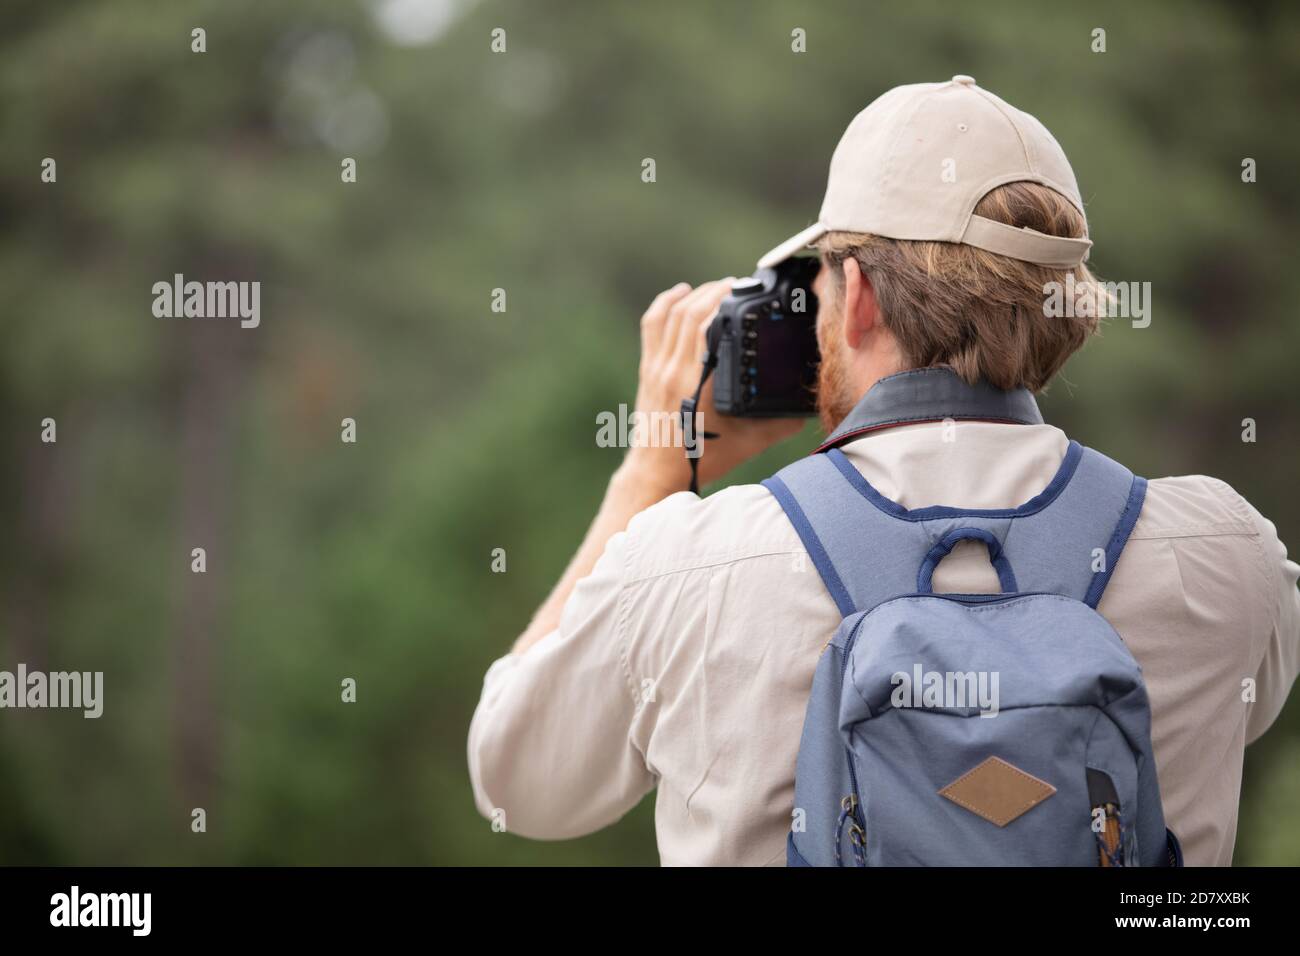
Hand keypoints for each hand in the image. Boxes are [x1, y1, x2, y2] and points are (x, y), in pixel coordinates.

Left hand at [620, 278, 805, 494]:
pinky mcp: (648, 369)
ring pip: (672, 314)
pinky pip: (652, 325)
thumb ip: (779, 424)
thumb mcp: (749, 442)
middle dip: (714, 291)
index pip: (705, 323)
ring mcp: (657, 367)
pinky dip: (665, 303)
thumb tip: (809, 408)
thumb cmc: (702, 458)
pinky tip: (680, 293)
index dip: (724, 299)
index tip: (744, 291)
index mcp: (697, 381)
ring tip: (716, 288)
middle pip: (690, 311)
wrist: (657, 472)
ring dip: (695, 294)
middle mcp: (674, 369)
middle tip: (736, 286)